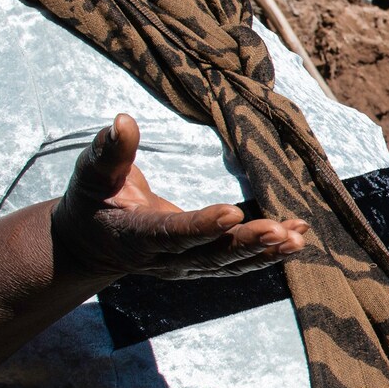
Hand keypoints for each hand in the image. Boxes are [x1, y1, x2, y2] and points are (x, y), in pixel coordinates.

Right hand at [51, 115, 308, 280]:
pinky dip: (269, 253)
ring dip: (266, 252)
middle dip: (247, 245)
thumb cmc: (92, 201)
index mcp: (136, 237)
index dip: (201, 227)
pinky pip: (238, 263)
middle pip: (210, 255)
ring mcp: (185, 267)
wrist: (90, 246)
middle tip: (281, 232)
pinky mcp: (201, 265)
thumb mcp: (90, 176)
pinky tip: (298, 239)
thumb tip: (122, 120)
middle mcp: (164, 260)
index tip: (232, 214)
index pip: (171, 234)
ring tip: (298, 238)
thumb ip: (108, 152)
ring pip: (230, 264)